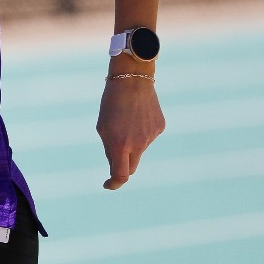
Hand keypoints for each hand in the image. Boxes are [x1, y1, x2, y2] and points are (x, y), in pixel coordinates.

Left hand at [97, 74, 164, 190]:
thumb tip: (118, 165)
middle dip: (123, 166)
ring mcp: (151, 136)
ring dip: (131, 142)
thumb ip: (110, 149)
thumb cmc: (112, 102)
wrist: (133, 79)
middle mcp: (138, 144)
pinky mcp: (160, 128)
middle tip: (115, 155)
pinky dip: (141, 131)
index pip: (121, 175)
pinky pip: (148, 137)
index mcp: (120, 145)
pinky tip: (138, 115)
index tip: (108, 184)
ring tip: (126, 119)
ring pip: (139, 149)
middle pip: (131, 167)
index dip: (114, 184)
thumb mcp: (103, 127)